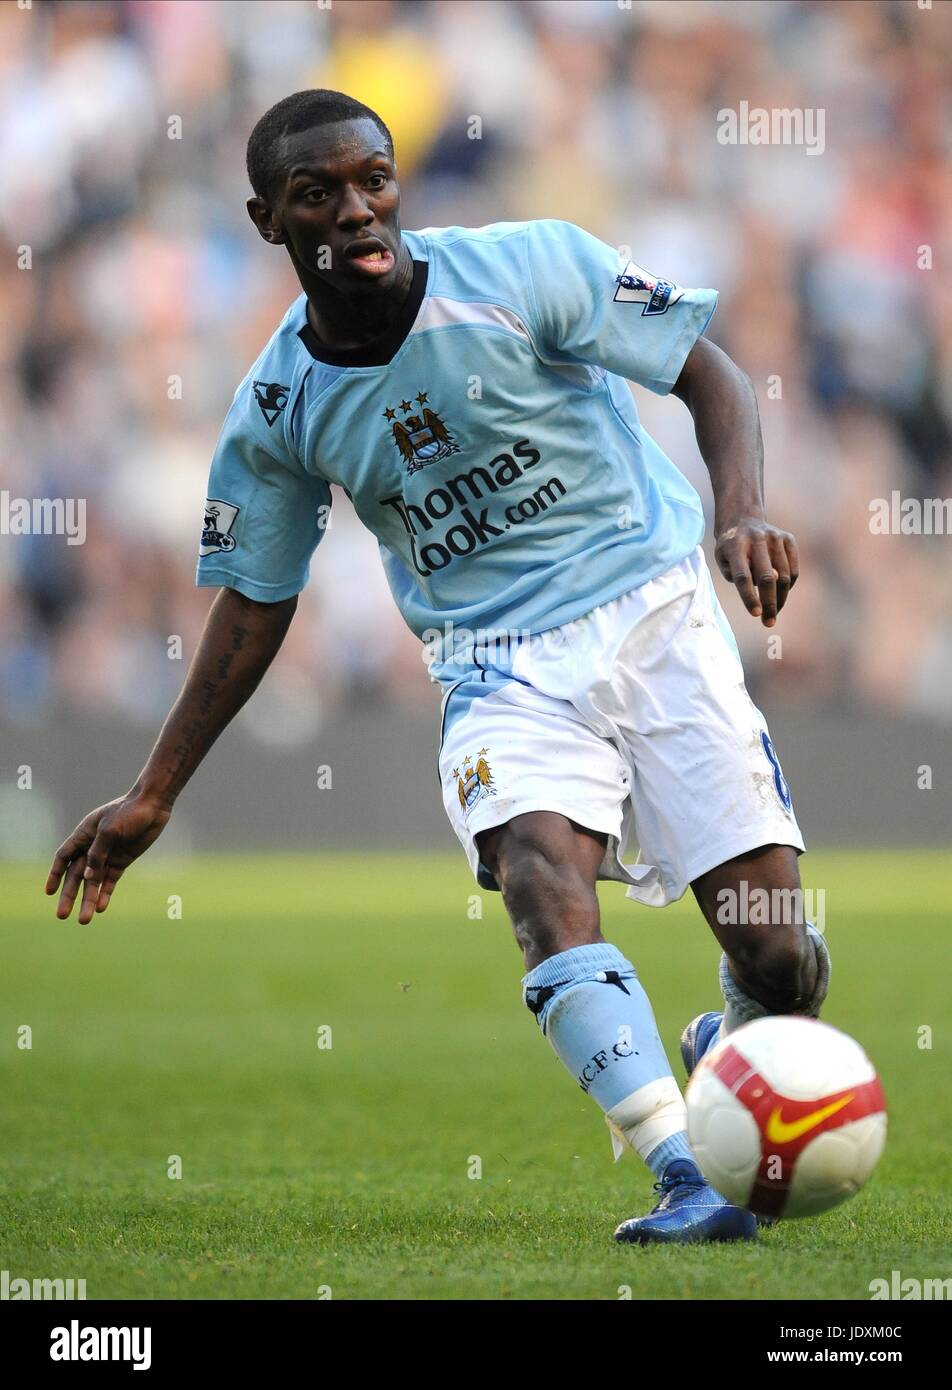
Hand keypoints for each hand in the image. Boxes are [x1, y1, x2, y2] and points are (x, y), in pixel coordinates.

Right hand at [45, 793, 171, 922]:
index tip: (49, 892)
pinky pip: (110, 881)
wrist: (153, 805)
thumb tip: (87, 877)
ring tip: (84, 920)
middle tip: (62, 915)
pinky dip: (105, 894)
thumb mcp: (109, 830)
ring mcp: (107, 855)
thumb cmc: (128, 811)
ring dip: (88, 900)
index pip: (64, 857)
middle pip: (76, 875)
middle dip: (69, 895)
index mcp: (83, 834)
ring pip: (93, 882)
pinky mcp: (121, 861)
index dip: (55, 875)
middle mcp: (92, 847)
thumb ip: (97, 853)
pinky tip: (101, 908)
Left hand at [714, 518, 798, 626]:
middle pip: (767, 577)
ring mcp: (775, 537)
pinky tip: (780, 594)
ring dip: (780, 599)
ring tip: (773, 612)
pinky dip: (788, 586)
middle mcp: (757, 539)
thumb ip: (738, 575)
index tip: (755, 614)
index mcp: (735, 546)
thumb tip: (771, 580)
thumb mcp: (724, 561)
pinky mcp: (788, 539)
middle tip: (768, 622)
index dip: (749, 597)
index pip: (742, 576)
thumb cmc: (731, 549)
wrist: (743, 520)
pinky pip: (793, 569)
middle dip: (769, 603)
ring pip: (784, 576)